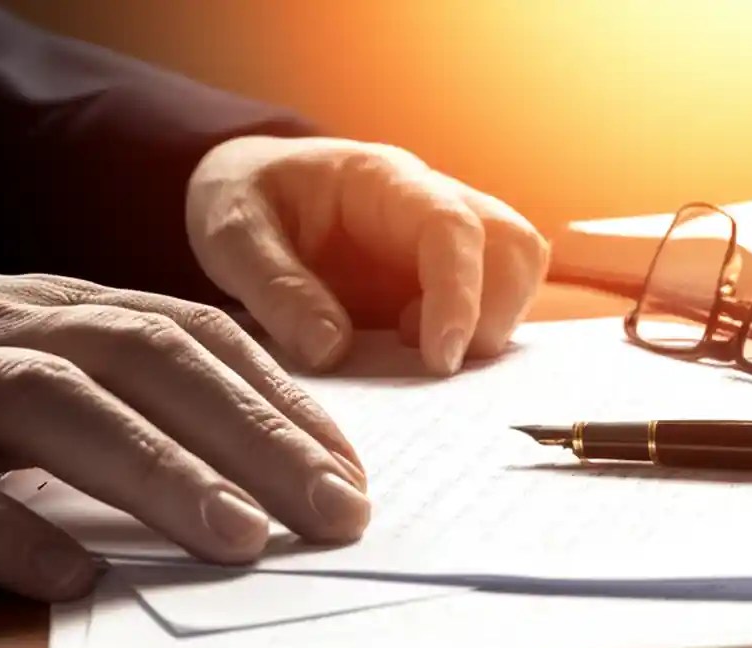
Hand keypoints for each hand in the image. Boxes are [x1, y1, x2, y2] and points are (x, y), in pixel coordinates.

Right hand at [0, 272, 368, 601]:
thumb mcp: (26, 362)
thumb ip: (117, 391)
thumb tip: (249, 455)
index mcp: (51, 308)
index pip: (189, 334)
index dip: (277, 397)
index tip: (348, 467)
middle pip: (146, 360)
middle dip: (255, 436)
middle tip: (338, 512)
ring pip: (51, 403)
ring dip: (158, 470)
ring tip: (243, 541)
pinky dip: (0, 524)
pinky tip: (71, 579)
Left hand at [185, 137, 550, 375]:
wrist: (252, 190)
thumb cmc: (245, 200)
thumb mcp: (232, 235)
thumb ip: (275, 288)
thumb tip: (331, 350)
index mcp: (384, 181)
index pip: (454, 226)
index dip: (459, 293)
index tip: (438, 358)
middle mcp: (433, 203)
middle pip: (514, 246)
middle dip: (493, 314)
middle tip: (431, 361)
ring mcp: (447, 241)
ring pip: (518, 272)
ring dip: (492, 325)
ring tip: (419, 353)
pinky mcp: (447, 277)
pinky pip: (494, 302)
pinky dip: (476, 336)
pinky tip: (419, 355)